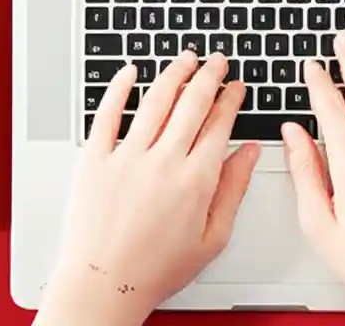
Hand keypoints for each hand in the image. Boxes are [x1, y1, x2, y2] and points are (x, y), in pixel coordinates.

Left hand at [35, 52, 260, 325]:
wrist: (104, 284)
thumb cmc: (155, 269)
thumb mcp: (212, 238)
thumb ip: (233, 190)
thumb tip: (249, 153)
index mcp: (195, 181)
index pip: (218, 124)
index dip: (230, 99)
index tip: (236, 86)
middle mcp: (163, 162)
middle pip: (191, 103)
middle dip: (209, 75)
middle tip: (217, 61)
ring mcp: (126, 157)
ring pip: (155, 100)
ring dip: (174, 73)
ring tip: (185, 59)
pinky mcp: (95, 159)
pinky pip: (107, 113)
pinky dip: (119, 88)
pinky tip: (130, 72)